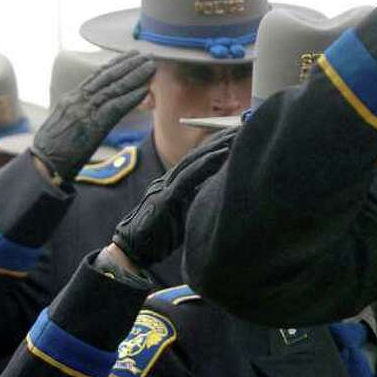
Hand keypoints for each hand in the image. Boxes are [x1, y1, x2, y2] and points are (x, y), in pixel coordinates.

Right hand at [31, 52, 154, 183]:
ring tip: (150, 67)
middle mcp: (77, 100)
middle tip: (145, 55)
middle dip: (128, 64)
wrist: (42, 165)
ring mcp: (84, 111)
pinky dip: (131, 98)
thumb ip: (76, 113)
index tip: (129, 56)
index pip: (96, 76)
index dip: (114, 65)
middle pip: (107, 77)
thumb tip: (91, 112)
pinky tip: (144, 90)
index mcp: (70, 99)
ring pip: (114, 88)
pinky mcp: (92, 125)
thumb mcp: (61, 124)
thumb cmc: (51, 151)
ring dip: (135, 76)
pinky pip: (116, 107)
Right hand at [112, 127, 237, 267]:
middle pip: (198, 154)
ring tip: (236, 135)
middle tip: (242, 126)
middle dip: (220, 139)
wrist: (133, 250)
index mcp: (173, 183)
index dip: (217, 146)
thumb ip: (196, 200)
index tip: (237, 135)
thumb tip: (219, 190)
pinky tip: (223, 154)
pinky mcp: (166, 198)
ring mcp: (166, 186)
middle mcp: (168, 179)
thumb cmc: (159, 236)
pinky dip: (207, 163)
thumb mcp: (183, 214)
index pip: (198, 159)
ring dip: (217, 146)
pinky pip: (189, 177)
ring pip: (194, 159)